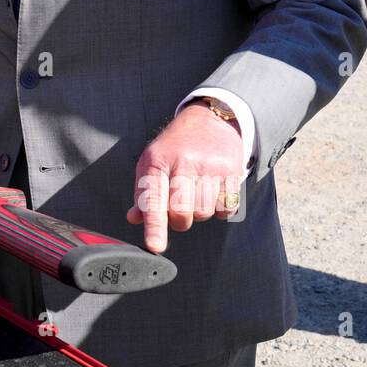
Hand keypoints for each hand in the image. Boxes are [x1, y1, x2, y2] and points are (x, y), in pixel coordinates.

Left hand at [126, 102, 244, 253]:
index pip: (154, 199)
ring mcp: (210, 167)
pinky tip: (214, 191)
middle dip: (179, 221)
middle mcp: (184, 162)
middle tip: (179, 209)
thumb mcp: (152, 162)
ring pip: (204, 214)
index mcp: (158, 160)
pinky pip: (226, 209)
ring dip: (199, 212)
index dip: (154, 226)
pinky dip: (220, 208)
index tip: (155, 246)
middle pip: (181, 213)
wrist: (210, 120)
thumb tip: (134, 218)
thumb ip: (143, 193)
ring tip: (197, 192)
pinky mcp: (232, 172)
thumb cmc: (175, 147)